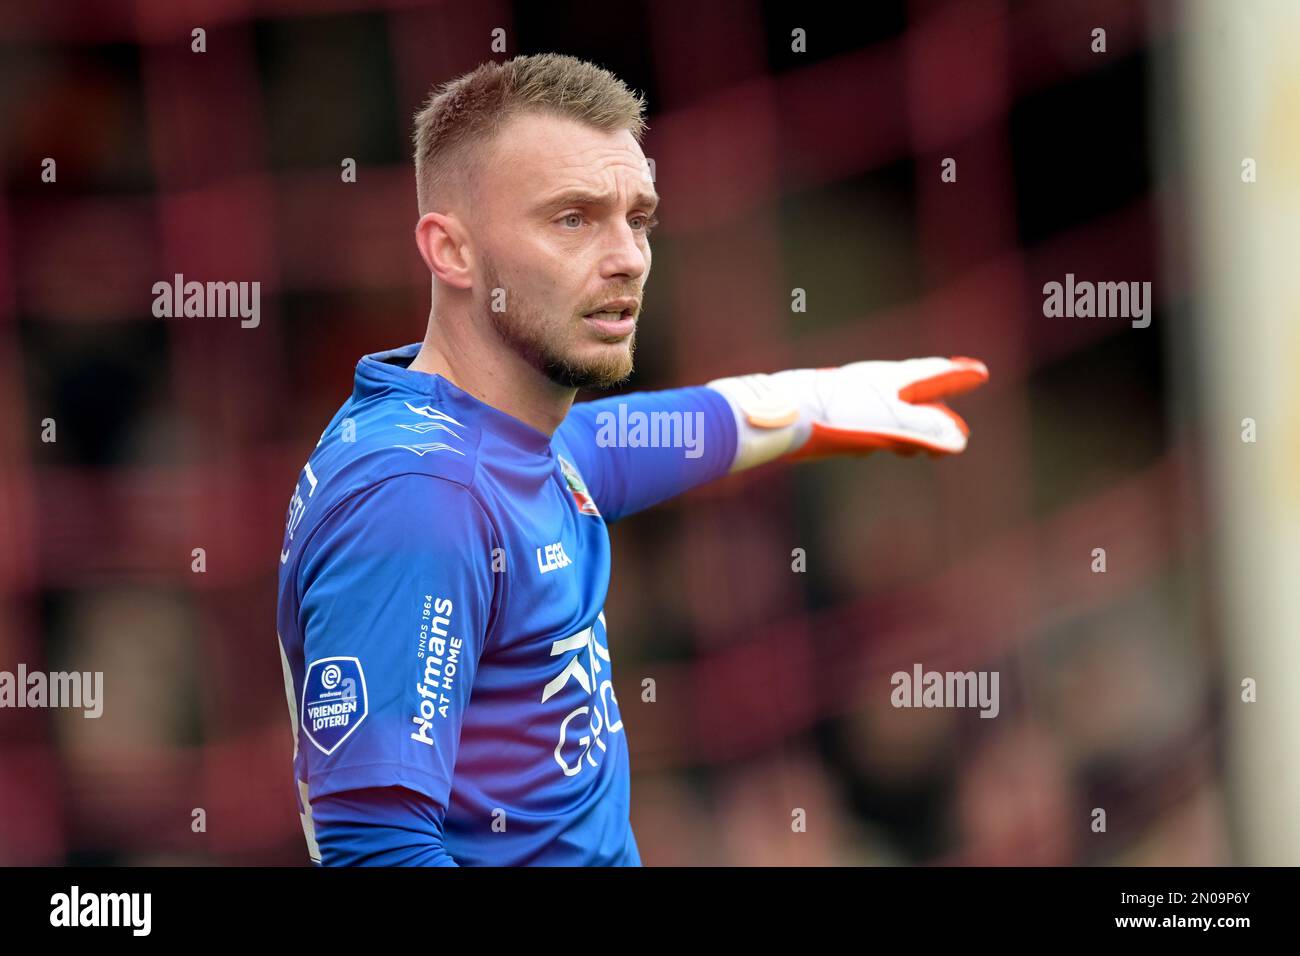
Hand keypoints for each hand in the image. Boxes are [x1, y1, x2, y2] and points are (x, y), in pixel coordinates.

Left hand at [707, 356, 988, 470]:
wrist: (771, 417)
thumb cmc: (829, 418)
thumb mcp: (882, 426)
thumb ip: (922, 430)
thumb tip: (959, 440)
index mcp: (887, 384)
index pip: (931, 378)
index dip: (956, 377)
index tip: (981, 372)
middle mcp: (867, 387)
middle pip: (910, 386)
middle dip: (935, 389)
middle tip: (957, 378)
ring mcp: (844, 399)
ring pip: (884, 406)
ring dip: (905, 417)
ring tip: (915, 437)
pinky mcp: (823, 416)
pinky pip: (858, 422)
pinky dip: (873, 431)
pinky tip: (861, 448)